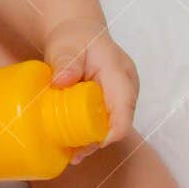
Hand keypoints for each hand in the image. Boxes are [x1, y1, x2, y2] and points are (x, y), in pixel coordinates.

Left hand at [45, 17, 137, 160]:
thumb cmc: (75, 38)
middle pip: (118, 121)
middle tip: (74, 154)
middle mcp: (126, 87)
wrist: (78, 34)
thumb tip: (62, 80)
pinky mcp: (111, 102)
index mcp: (119, 73)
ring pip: (111, 124)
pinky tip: (73, 144)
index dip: (113, 131)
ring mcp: (120, 96)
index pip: (124, 108)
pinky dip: (89, 133)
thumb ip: (66, 60)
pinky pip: (104, 121)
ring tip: (71, 154)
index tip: (93, 144)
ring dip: (93, 140)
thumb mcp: (67, 45)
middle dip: (98, 140)